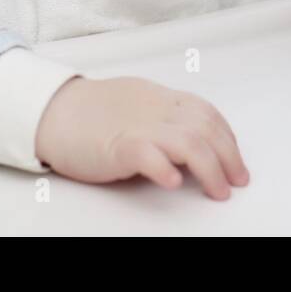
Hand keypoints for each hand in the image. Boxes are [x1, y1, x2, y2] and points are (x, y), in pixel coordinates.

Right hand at [33, 76, 249, 199]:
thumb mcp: (139, 105)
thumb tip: (194, 139)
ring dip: (209, 169)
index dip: (228, 139)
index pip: (208, 115)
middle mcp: (157, 110)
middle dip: (228, 158)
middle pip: (206, 130)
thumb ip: (166, 117)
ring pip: (188, 142)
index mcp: (163, 100)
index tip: (237, 162)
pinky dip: (164, 168)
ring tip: (216, 191)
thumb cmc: (93, 112)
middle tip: (236, 182)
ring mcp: (138, 127)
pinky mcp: (116, 145)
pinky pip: (147, 154)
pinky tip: (173, 182)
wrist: (53, 111)